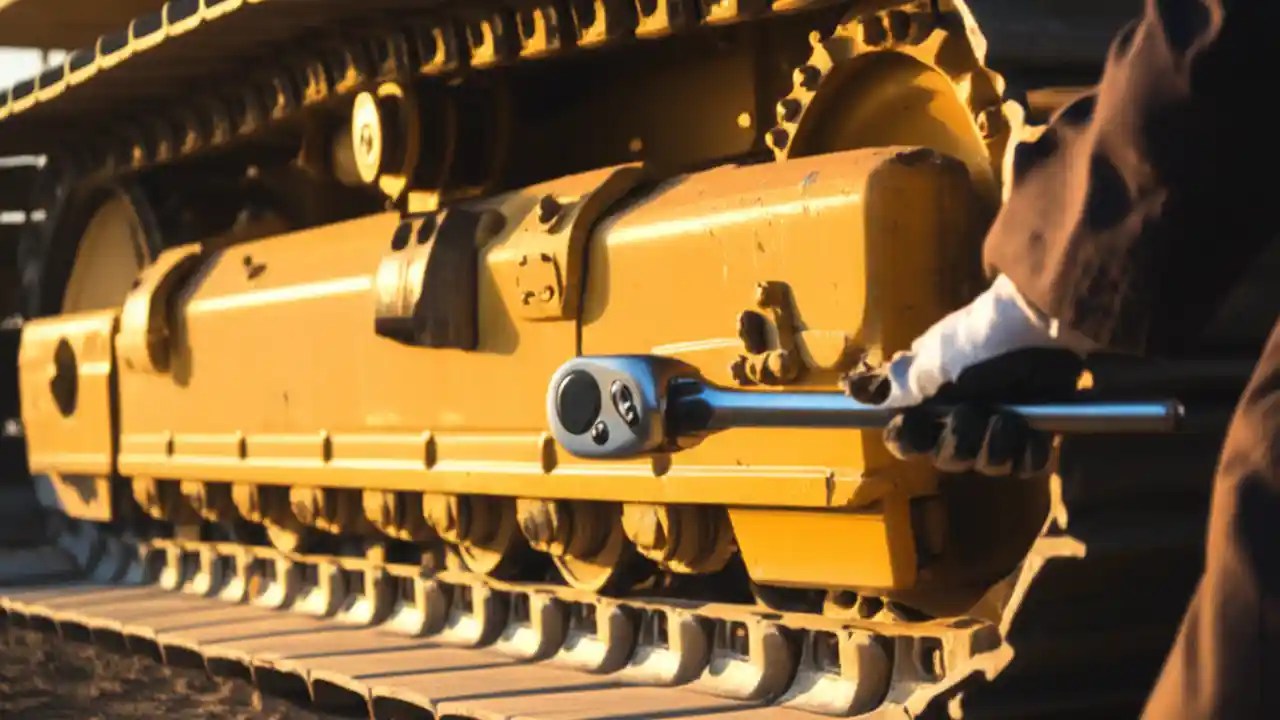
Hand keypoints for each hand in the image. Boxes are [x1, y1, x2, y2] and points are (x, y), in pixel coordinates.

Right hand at [845, 348, 1083, 477]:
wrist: (1041, 329)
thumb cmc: (979, 342)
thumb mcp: (929, 362)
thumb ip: (891, 387)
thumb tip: (850, 389)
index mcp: (930, 400)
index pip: (907, 441)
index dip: (911, 440)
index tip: (920, 424)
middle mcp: (961, 416)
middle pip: (947, 459)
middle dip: (960, 439)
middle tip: (974, 410)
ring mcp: (1000, 426)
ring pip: (987, 466)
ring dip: (994, 445)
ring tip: (1007, 416)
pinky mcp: (1037, 431)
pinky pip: (1026, 465)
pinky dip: (1027, 452)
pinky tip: (1029, 432)